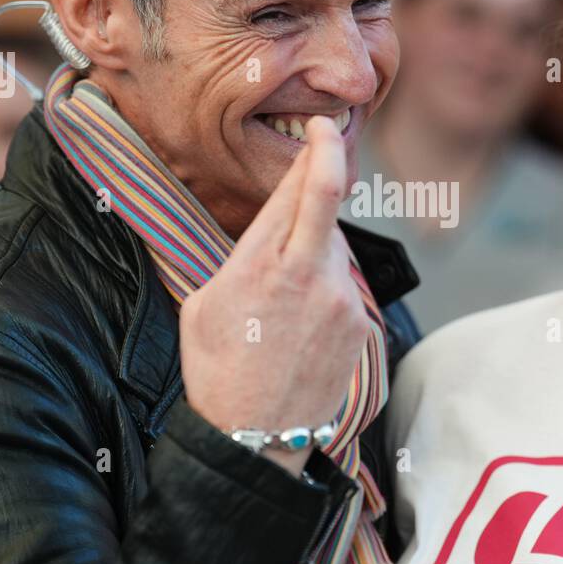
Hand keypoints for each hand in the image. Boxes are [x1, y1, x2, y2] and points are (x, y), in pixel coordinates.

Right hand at [178, 116, 370, 475]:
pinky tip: (302, 316)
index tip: (322, 126)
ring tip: (285, 290)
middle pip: (329, 200)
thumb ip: (242, 256)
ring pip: (335, 245)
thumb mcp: (204, 303)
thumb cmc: (216, 370)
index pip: (301, 187)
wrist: (254, 436)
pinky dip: (326, 283)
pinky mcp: (358, 324)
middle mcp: (307, 274)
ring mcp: (339, 299)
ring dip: (316, 245)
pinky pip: (344, 283)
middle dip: (326, 168)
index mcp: (260, 264)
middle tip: (322, 147)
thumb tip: (268, 230)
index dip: (317, 149)